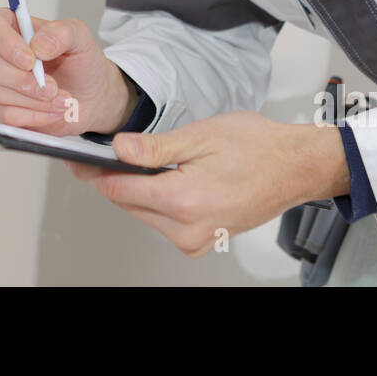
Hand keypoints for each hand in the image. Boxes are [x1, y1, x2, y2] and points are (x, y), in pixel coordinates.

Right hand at [0, 8, 135, 134]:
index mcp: (12, 26)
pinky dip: (31, 117)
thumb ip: (62, 32)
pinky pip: (2, 115)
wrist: (89, 98)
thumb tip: (39, 45)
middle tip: (51, 87)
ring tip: (61, 99)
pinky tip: (50, 111)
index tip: (30, 60)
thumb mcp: (81, 39)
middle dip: (21, 79)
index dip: (5, 42)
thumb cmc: (80, 64)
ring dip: (33, 100)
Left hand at [64, 112, 350, 257]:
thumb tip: (118, 150)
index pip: (119, 191)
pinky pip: (164, 222)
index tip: (81, 159)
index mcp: (185, 200)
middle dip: (117, 178)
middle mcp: (188, 230)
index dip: (96, 172)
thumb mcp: (201, 135)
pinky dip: (158, 201)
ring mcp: (197, 240)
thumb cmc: (258, 147)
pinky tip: (169, 180)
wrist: (295, 167)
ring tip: (149, 161)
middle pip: (128, 204)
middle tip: (112, 151)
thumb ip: (154, 147)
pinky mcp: (202, 242)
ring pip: (144, 214)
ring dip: (138, 190)